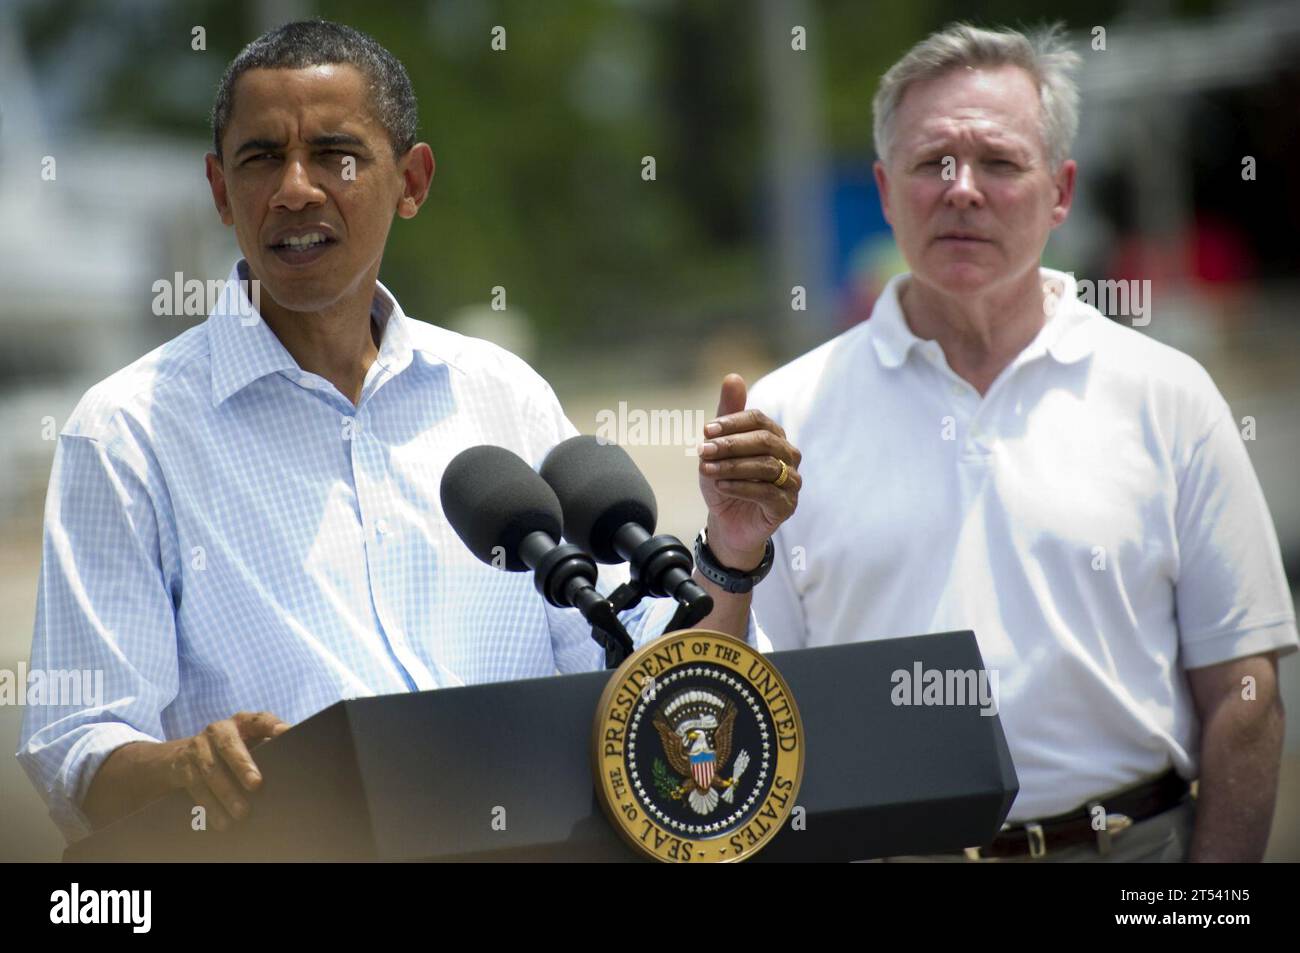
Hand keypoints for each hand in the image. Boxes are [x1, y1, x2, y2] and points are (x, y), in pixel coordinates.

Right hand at [167, 710, 288, 830]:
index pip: (260, 720)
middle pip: (230, 746)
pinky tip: (221, 822)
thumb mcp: (250, 743)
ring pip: (211, 770)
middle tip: (257, 785)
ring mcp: (198, 747)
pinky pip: (195, 787)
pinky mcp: (182, 766)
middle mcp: (218, 730)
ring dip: (226, 794)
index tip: (284, 733)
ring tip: (241, 813)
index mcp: (243, 722)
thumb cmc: (233, 751)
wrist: (183, 756)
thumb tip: (300, 765)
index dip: (272, 725)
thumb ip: (269, 748)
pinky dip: (209, 806)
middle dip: (243, 765)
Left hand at [697, 373, 801, 569]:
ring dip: (732, 466)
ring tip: (706, 470)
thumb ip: (727, 415)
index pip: (758, 419)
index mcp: (774, 436)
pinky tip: (721, 486)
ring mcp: (791, 481)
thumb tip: (733, 377)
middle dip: (731, 445)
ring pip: (765, 466)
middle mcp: (788, 455)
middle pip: (764, 441)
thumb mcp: (718, 448)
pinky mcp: (787, 505)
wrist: (727, 522)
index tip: (706, 430)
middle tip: (702, 450)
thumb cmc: (725, 481)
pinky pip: (767, 492)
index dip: (732, 422)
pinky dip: (741, 487)